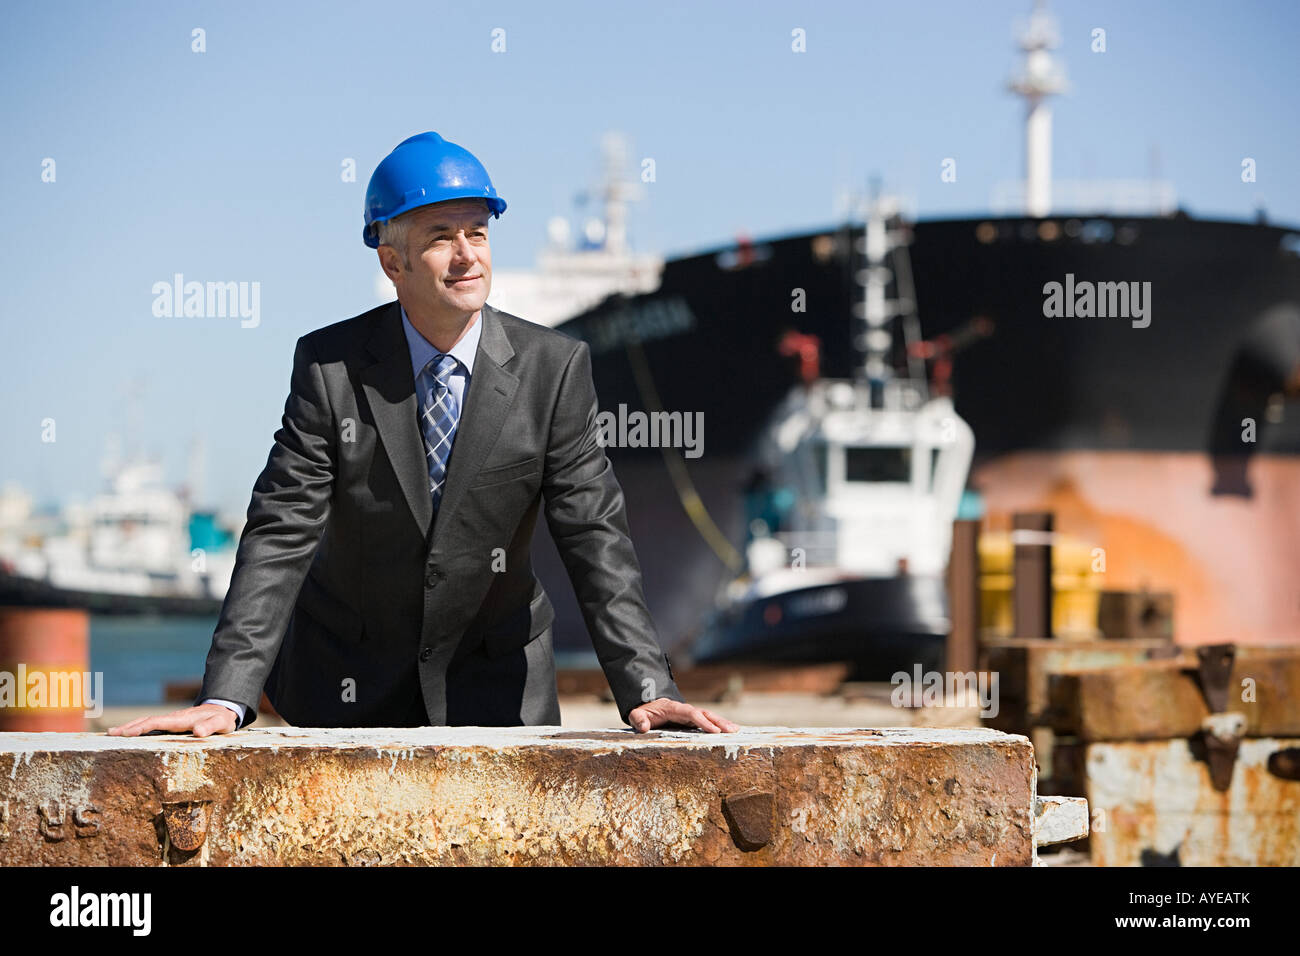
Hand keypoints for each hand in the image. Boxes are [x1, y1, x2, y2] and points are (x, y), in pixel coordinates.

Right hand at [107, 704, 237, 737]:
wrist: (222, 710)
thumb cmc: (222, 719)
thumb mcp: (221, 723)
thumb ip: (211, 726)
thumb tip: (198, 731)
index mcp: (182, 719)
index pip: (158, 722)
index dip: (142, 727)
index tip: (127, 733)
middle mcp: (173, 718)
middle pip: (147, 721)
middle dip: (129, 727)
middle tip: (110, 734)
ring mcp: (170, 720)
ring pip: (147, 722)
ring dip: (130, 727)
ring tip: (112, 733)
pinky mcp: (171, 724)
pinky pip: (151, 726)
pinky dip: (137, 728)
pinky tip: (128, 734)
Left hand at [629, 698, 739, 732]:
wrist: (647, 705)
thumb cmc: (643, 711)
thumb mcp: (637, 714)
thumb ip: (639, 719)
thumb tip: (644, 726)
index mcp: (674, 708)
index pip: (691, 713)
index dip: (703, 721)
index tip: (714, 730)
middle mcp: (685, 710)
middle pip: (705, 713)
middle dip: (719, 721)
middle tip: (732, 731)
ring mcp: (690, 714)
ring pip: (709, 716)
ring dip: (723, 723)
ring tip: (736, 731)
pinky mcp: (692, 720)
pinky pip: (708, 721)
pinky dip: (719, 725)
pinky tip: (730, 731)